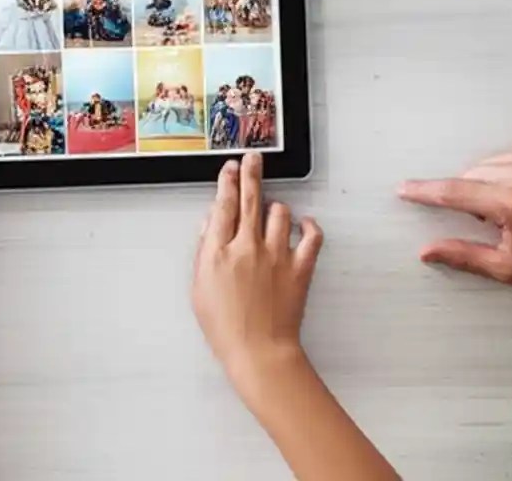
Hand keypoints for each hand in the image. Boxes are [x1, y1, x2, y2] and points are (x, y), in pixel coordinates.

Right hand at [193, 154, 324, 381]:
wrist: (258, 351)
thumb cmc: (226, 327)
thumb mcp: (200, 288)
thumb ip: (204, 251)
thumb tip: (210, 224)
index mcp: (219, 252)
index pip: (223, 205)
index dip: (226, 182)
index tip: (229, 169)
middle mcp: (248, 247)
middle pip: (250, 198)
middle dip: (251, 174)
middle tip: (254, 159)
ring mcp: (276, 255)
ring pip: (279, 212)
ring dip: (275, 207)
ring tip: (271, 211)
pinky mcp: (300, 267)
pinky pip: (311, 236)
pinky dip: (309, 227)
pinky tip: (304, 224)